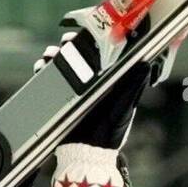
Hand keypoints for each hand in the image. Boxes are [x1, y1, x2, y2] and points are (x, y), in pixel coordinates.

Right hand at [34, 27, 143, 186]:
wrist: (88, 154)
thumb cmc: (111, 133)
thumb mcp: (124, 108)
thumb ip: (133, 87)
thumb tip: (145, 64)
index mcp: (110, 81)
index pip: (103, 53)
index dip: (95, 39)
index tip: (89, 32)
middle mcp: (92, 81)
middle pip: (79, 54)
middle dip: (71, 44)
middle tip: (66, 42)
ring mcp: (75, 88)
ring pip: (62, 63)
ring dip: (55, 54)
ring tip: (51, 55)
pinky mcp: (60, 96)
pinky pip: (48, 77)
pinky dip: (43, 68)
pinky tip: (41, 67)